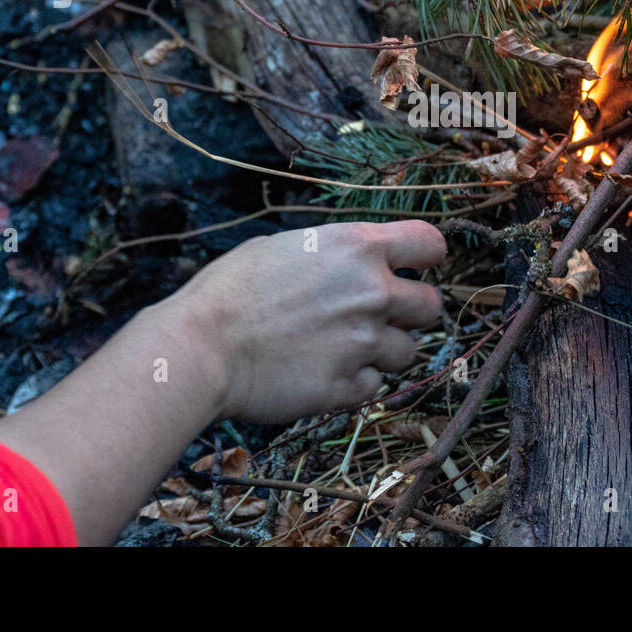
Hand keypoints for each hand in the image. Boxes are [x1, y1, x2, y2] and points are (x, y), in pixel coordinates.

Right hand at [162, 220, 446, 422]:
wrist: (199, 349)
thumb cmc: (229, 291)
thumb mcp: (283, 247)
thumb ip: (334, 254)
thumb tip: (354, 262)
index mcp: (358, 247)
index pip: (431, 244)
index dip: (426, 258)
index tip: (416, 268)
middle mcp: (373, 292)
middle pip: (432, 305)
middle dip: (409, 312)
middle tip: (375, 317)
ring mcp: (364, 342)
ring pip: (407, 352)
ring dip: (381, 351)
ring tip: (338, 347)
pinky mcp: (349, 387)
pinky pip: (374, 386)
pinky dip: (355, 382)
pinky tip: (320, 372)